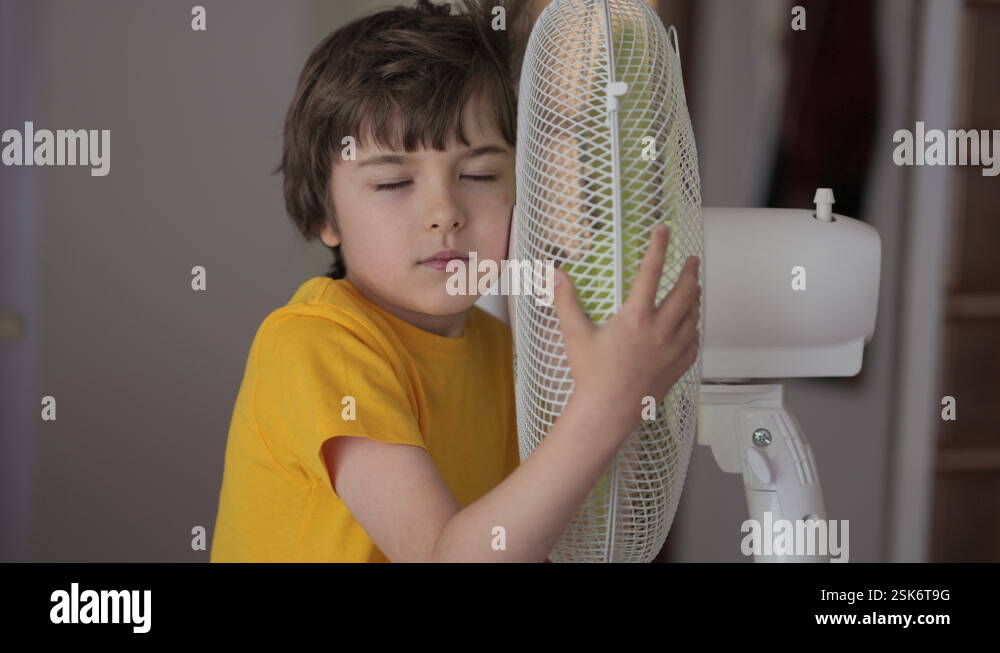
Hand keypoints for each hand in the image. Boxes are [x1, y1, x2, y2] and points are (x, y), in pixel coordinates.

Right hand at [550, 224, 700, 433]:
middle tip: (692, 260)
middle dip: (690, 272)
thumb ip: (566, 300)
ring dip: (695, 297)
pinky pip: (695, 341)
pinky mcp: (678, 366)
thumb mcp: (575, 334)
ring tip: (694, 287)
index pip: (651, 272)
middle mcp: (661, 329)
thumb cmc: (591, 373)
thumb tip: (555, 273)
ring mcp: (673, 349)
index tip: (663, 229)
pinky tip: (691, 324)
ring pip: (694, 315)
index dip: (658, 247)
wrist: (609, 411)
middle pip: (684, 292)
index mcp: (636, 317)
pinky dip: (695, 327)